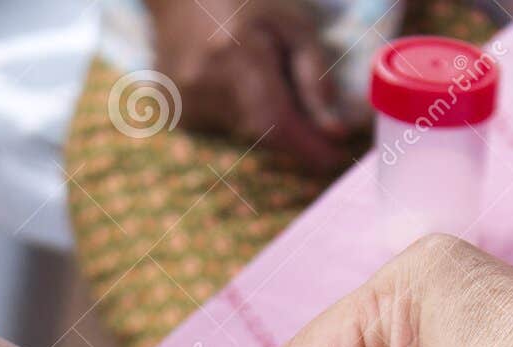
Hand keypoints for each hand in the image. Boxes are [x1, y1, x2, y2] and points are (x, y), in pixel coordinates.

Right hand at [149, 0, 349, 167]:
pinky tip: (232, 83)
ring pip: (245, 136)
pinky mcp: (177, 116)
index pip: (277, 124)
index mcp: (234, 56)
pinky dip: (240, 117)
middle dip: (292, 130)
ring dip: (264, 120)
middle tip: (303, 104)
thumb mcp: (292, 22)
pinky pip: (224, 131)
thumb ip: (316, 73)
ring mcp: (184, 104)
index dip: (309, 149)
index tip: (335, 158)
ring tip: (257, 77)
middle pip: (264, 134)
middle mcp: (202, 86)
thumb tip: (335, 129)